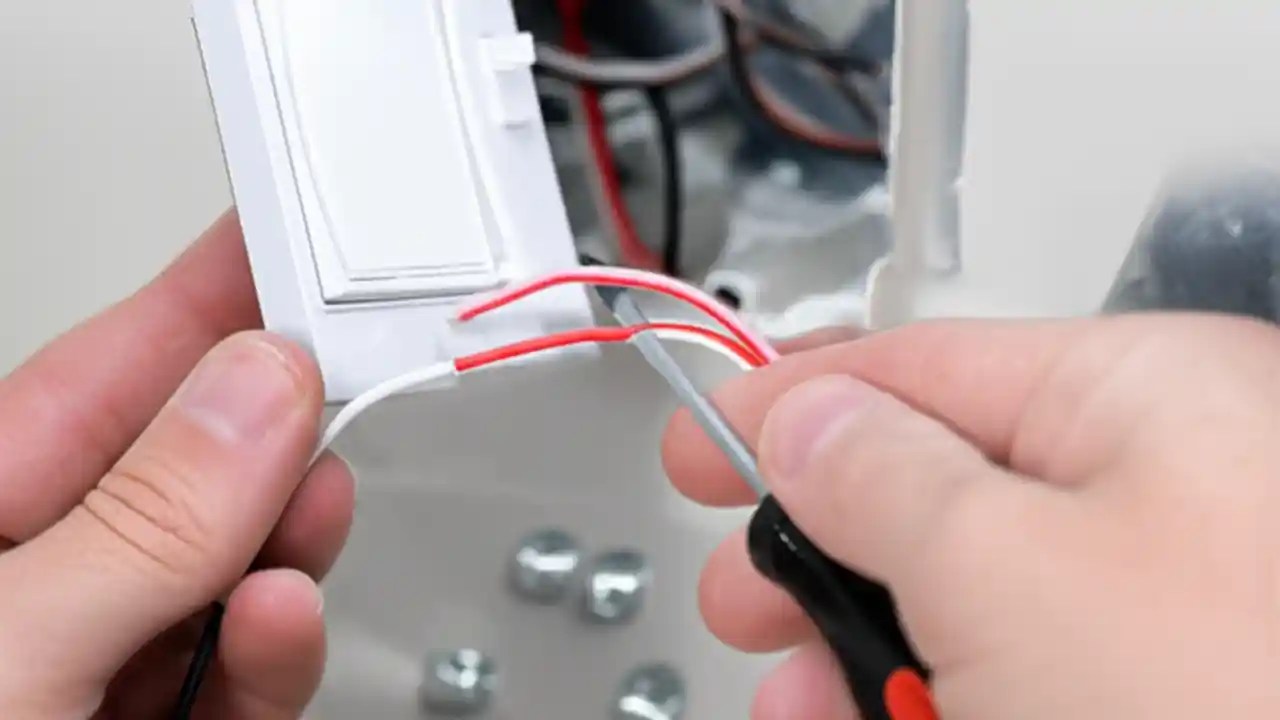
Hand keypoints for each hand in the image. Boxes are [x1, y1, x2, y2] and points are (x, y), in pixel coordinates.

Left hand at [0, 211, 354, 718]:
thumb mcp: (10, 648)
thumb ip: (140, 524)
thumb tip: (260, 393)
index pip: (103, 373)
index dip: (204, 297)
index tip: (301, 239)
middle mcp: (39, 583)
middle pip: (191, 466)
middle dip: (275, 430)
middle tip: (351, 375)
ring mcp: (102, 665)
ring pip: (237, 569)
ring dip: (288, 546)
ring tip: (311, 521)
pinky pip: (246, 667)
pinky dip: (281, 647)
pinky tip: (282, 623)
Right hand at [665, 315, 1279, 717]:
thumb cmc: (1231, 712)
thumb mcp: (1002, 572)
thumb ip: (879, 474)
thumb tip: (804, 420)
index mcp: (1149, 401)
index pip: (922, 364)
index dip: (790, 399)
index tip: (702, 439)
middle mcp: (1170, 489)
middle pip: (935, 487)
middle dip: (820, 547)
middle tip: (744, 593)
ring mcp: (1165, 603)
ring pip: (964, 598)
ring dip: (863, 647)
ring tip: (805, 702)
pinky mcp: (1154, 693)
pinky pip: (1012, 671)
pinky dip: (928, 697)